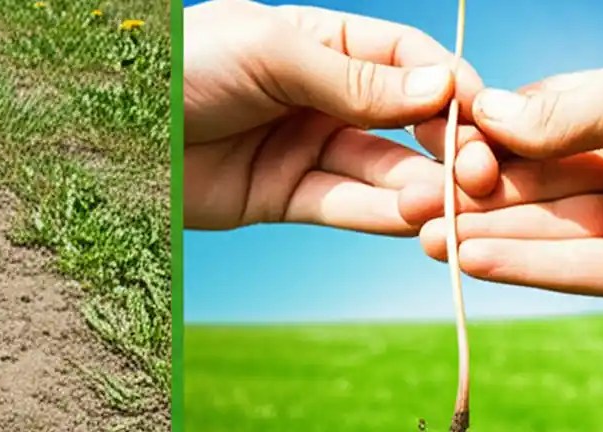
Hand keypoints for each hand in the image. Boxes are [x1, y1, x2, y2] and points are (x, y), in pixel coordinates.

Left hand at [183, 0, 498, 234]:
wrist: (113, 130)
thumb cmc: (185, 65)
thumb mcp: (272, 55)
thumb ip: (354, 79)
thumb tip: (442, 87)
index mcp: (323, 42)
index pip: (406, 60)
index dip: (450, 87)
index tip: (489, 117)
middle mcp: (321, 95)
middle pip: (402, 121)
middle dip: (446, 146)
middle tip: (483, 174)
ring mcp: (303, 147)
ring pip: (378, 171)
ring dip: (418, 186)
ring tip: (449, 201)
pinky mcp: (281, 197)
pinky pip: (342, 205)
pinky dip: (379, 214)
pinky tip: (415, 219)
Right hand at [420, 44, 602, 315]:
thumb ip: (559, 113)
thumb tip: (487, 115)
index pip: (541, 126)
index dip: (490, 140)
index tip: (441, 148)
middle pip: (535, 180)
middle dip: (473, 191)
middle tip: (410, 200)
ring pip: (545, 227)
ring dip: (482, 231)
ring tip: (421, 234)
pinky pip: (571, 269)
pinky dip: (519, 264)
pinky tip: (466, 259)